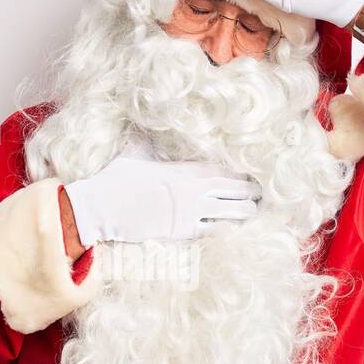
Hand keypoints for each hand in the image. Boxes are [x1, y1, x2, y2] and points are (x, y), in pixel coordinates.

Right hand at [62, 138, 258, 248]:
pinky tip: (238, 229)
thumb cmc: (116, 180)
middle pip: (232, 189)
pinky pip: (213, 230)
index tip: (250, 174)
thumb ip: (148, 145)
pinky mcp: (183, 231)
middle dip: (249, 192)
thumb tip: (147, 131)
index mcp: (183, 169)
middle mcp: (193, 189)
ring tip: (255, 210)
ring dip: (245, 211)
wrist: (103, 207)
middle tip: (261, 193)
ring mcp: (190, 212)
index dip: (239, 173)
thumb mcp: (134, 154)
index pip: (221, 170)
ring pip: (229, 210)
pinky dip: (227, 229)